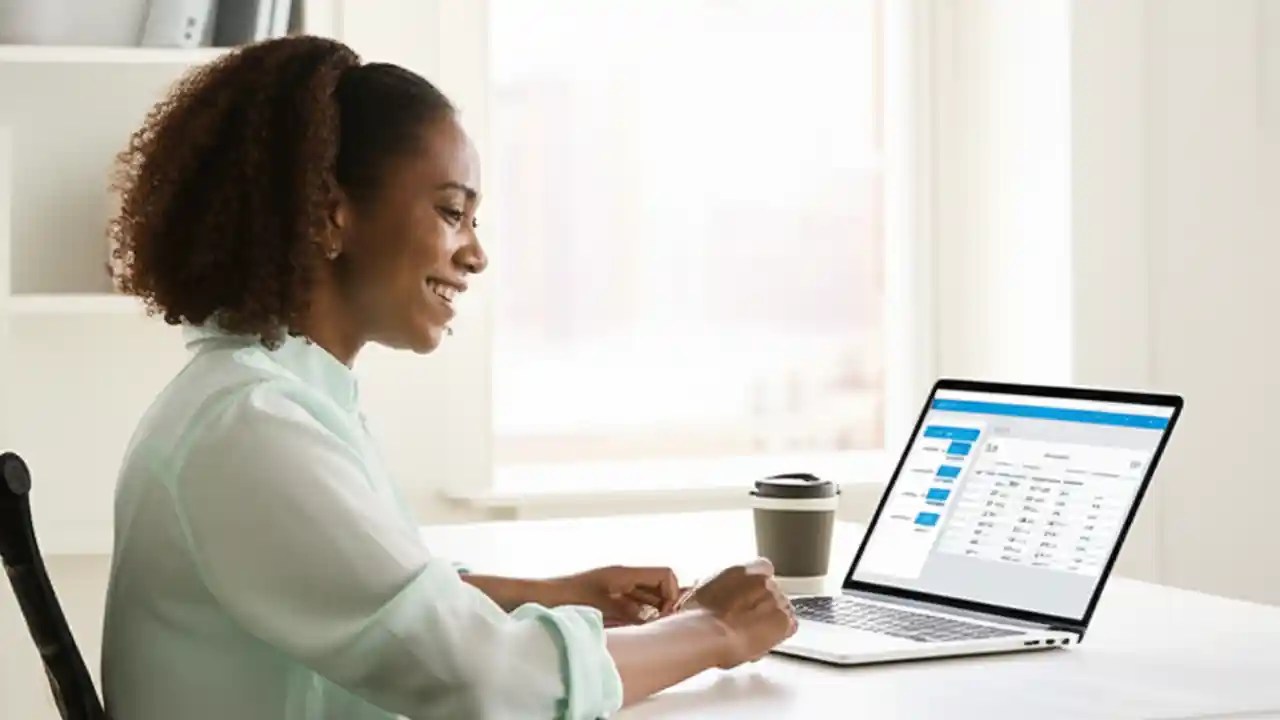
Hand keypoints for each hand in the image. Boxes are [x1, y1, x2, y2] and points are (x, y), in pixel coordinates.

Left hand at [555, 565, 680, 626]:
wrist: (543, 596)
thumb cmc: (569, 597)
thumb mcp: (603, 605)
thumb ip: (630, 610)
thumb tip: (653, 617)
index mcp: (625, 572)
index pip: (665, 574)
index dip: (671, 593)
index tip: (664, 614)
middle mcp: (624, 576)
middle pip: (658, 585)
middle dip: (663, 604)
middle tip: (657, 625)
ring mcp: (617, 585)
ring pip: (647, 596)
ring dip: (650, 611)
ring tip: (646, 628)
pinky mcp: (609, 596)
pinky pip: (633, 603)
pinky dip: (637, 614)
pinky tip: (633, 626)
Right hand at [687, 558, 796, 667]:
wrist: (707, 633)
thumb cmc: (698, 615)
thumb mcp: (704, 590)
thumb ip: (720, 585)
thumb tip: (717, 591)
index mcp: (745, 569)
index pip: (763, 569)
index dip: (756, 586)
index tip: (749, 596)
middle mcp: (764, 580)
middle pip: (772, 591)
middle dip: (762, 604)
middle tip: (746, 619)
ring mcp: (776, 600)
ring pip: (782, 608)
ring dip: (771, 618)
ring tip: (752, 633)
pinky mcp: (784, 621)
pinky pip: (790, 625)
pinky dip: (780, 632)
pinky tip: (764, 640)